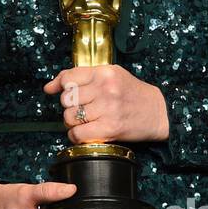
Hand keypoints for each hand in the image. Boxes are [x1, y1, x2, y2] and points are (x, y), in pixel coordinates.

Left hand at [44, 65, 168, 145]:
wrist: (159, 112)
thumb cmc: (132, 93)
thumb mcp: (110, 76)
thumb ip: (81, 77)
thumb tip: (48, 87)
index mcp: (105, 72)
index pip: (68, 78)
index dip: (61, 86)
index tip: (62, 92)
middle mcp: (105, 89)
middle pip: (66, 99)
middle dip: (69, 106)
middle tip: (81, 108)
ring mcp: (108, 109)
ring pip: (69, 117)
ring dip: (73, 122)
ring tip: (85, 121)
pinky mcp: (110, 129)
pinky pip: (78, 134)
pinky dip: (77, 136)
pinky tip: (86, 132)